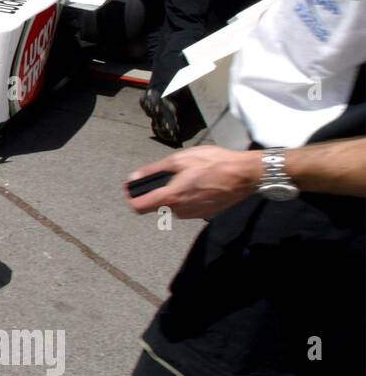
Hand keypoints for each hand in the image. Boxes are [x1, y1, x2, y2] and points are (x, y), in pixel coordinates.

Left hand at [125, 146, 263, 219]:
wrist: (245, 175)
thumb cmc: (213, 163)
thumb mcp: (179, 160)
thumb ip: (153, 170)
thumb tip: (134, 177)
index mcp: (171, 197)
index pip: (139, 207)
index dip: (130, 198)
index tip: (130, 189)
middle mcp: (180, 211)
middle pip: (156, 205)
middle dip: (155, 192)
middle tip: (164, 175)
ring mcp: (193, 215)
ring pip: (172, 206)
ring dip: (173, 194)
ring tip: (186, 177)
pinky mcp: (205, 214)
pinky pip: (187, 207)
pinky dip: (186, 197)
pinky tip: (198, 184)